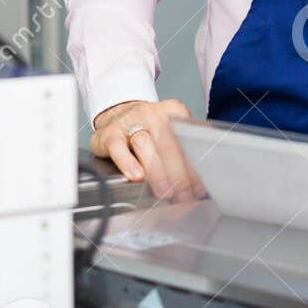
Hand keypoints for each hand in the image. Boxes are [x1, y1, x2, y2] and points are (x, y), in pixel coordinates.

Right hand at [90, 98, 205, 202]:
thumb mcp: (167, 133)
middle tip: (183, 195)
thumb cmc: (147, 128)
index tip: (198, 189)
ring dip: (157, 171)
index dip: (194, 167)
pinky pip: (118, 148)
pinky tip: (136, 176)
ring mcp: (130, 122)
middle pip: (168, 143)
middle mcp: (152, 115)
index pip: (187, 140)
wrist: (116, 113)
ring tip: (164, 191)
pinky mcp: (109, 133)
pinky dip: (127, 163)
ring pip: (145, 144)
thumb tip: (195, 185)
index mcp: (173, 112)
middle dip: (178, 173)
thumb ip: (181, 152)